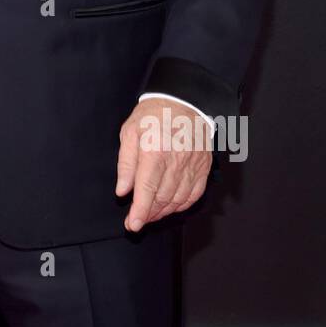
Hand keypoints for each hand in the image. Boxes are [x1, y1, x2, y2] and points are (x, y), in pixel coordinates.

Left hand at [116, 97, 212, 231]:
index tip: (132, 225)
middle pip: (162, 198)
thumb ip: (126, 163)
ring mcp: (193, 165)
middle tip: (136, 221)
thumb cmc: (153, 115)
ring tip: (150, 215)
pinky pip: (194, 194)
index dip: (139, 211)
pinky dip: (182, 205)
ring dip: (163, 212)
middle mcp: (177, 161)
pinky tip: (170, 207)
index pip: (147, 189)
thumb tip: (122, 190)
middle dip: (148, 214)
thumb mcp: (130, 132)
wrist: (185, 101)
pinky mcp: (203, 167)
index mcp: (155, 150)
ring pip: (178, 199)